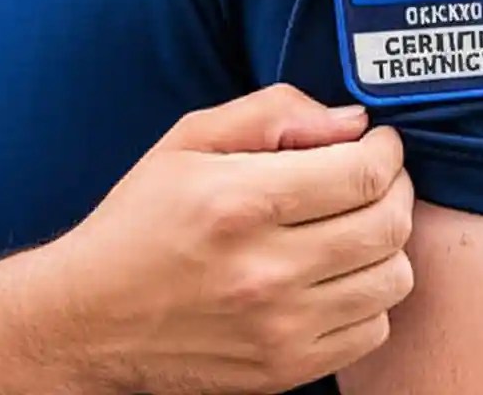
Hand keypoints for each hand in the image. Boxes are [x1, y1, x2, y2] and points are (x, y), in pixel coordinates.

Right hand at [47, 85, 414, 393]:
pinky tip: (338, 277)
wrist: (85, 320)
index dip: (387, 151)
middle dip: (397, 190)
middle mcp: (265, 269)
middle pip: (389, 225)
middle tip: (376, 179)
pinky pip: (373, 329)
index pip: (364, 174)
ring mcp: (279, 327)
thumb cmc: (138, 222)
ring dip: (388, 245)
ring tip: (357, 227)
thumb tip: (351, 121)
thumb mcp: (188, 142)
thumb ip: (273, 113)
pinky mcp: (285, 369)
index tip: (379, 144)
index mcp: (241, 201)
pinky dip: (370, 298)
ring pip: (393, 279)